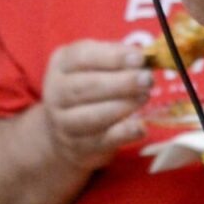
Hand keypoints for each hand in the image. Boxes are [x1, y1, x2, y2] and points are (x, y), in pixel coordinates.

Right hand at [38, 40, 152, 171]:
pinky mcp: (78, 147)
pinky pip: (102, 141)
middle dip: (122, 82)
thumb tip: (142, 56)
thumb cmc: (88, 86)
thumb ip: (116, 57)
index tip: (139, 58)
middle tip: (147, 79)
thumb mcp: (95, 64)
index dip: (112, 57)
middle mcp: (56, 94)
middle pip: (87, 86)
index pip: (82, 57)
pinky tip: (141, 127)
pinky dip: (123, 134)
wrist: (64, 130)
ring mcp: (64, 123)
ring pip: (92, 116)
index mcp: (60, 65)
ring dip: (123, 106)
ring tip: (145, 96)